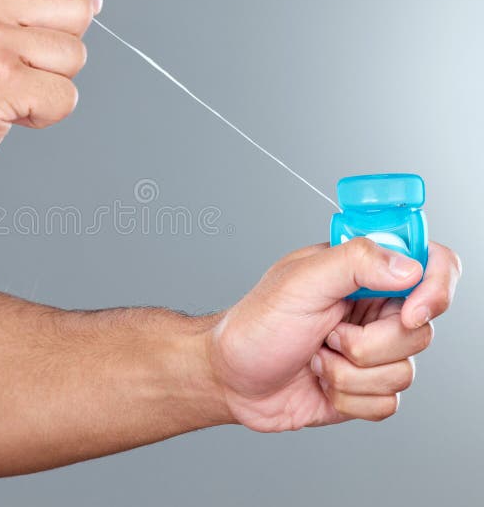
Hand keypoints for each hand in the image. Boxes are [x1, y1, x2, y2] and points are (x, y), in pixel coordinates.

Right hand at [0, 0, 102, 199]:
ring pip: (75, 55)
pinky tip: (9, 114)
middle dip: (66, 45)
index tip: (80, 4)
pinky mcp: (2, 86)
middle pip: (78, 6)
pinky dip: (45, 115)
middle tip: (24, 67)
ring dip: (53, 84)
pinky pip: (66, 97)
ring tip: (9, 92)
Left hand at [209, 239, 460, 431]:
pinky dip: (347, 398)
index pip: (432, 264)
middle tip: (326, 334)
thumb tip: (409, 266)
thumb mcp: (298, 282)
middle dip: (367, 344)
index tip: (410, 311)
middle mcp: (373, 309)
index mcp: (362, 272)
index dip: (435, 288)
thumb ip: (354, 262)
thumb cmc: (255, 325)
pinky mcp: (366, 388)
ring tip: (314, 357)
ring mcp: (372, 350)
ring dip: (348, 373)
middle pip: (421, 330)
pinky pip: (388, 404)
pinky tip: (319, 383)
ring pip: (405, 372)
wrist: (230, 379)